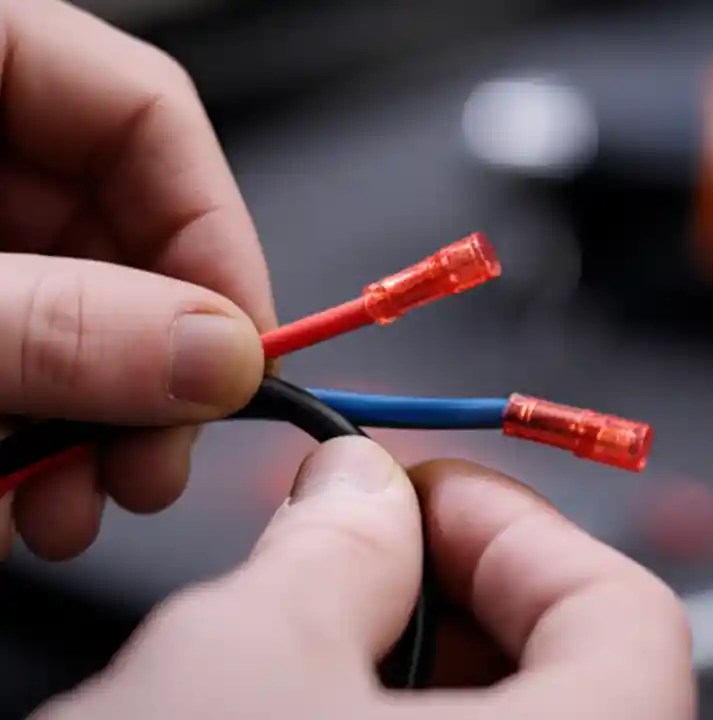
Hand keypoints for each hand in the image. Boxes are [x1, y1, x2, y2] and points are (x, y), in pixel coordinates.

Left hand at [0, 0, 274, 558]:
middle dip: (145, 370)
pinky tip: (12, 500)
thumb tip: (215, 357)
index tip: (238, 361)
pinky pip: (3, 349)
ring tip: (74, 509)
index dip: (212, 237)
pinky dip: (18, 432)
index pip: (144, 111)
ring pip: (64, 308)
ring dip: (88, 425)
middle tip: (154, 465)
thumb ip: (54, 323)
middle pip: (112, 227)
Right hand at [34, 437, 695, 718]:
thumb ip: (332, 552)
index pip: (623, 616)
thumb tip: (358, 492)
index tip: (422, 497)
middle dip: (459, 603)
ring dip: (421, 688)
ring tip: (309, 656)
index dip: (516, 532)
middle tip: (358, 559)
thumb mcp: (241, 665)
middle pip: (577, 686)